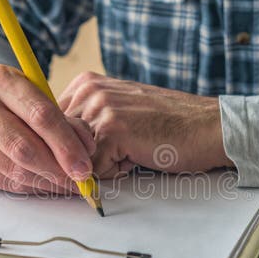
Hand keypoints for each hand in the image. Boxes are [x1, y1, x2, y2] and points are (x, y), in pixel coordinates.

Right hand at [0, 64, 95, 192]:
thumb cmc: (13, 110)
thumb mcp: (39, 103)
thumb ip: (67, 123)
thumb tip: (87, 150)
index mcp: (2, 79)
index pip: (41, 115)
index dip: (66, 146)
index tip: (84, 167)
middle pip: (25, 147)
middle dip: (57, 170)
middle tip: (78, 183)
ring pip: (14, 169)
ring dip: (45, 183)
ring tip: (62, 185)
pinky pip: (2, 181)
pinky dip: (28, 188)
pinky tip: (41, 185)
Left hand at [58, 72, 230, 177]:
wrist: (208, 127)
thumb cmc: (167, 126)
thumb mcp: (118, 113)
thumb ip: (85, 124)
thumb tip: (53, 151)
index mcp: (86, 83)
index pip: (51, 128)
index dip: (69, 149)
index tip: (92, 155)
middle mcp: (88, 89)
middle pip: (58, 144)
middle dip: (82, 160)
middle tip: (119, 153)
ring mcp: (99, 107)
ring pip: (73, 158)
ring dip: (101, 166)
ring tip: (131, 151)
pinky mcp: (112, 129)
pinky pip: (92, 170)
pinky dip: (115, 174)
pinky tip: (139, 156)